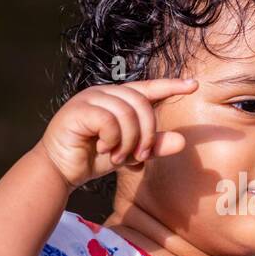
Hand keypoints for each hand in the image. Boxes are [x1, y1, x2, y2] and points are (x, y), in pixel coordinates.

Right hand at [38, 76, 198, 189]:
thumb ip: (153, 146)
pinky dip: (112, 139)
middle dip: (146, 134)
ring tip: (118, 157)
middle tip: (139, 157)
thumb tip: (182, 141)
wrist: (60, 171)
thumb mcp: (130, 153)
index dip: (171, 85)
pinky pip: (109, 120)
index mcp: (118, 98)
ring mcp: (90, 98)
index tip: (194, 85)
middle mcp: (104, 93)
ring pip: (126, 113)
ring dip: (128, 141)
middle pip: (141, 104)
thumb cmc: (93, 158)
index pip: (149, 88)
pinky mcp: (78, 109)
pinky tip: (103, 149)